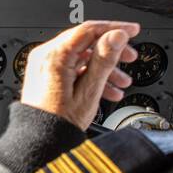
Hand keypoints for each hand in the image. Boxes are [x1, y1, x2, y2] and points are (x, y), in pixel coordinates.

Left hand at [20, 21, 140, 130]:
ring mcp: (45, 66)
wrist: (40, 143)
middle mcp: (46, 56)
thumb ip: (103, 60)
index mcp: (54, 55)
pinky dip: (91, 76)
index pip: (89, 30)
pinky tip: (108, 90)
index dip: (114, 28)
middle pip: (86, 43)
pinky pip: (73, 69)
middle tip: (130, 57)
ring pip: (81, 57)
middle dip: (112, 51)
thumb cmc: (58, 123)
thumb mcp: (88, 91)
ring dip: (104, 67)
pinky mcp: (47, 76)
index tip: (132, 30)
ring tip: (122, 82)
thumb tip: (116, 36)